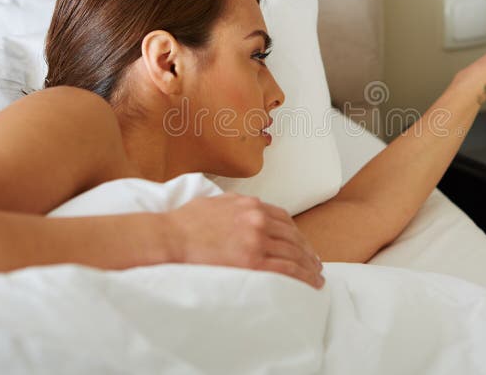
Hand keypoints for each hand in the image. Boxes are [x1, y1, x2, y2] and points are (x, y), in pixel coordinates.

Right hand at [165, 194, 324, 288]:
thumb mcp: (213, 203)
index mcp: (249, 204)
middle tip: (314, 262)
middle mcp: (258, 219)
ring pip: (294, 253)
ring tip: (316, 275)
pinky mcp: (253, 261)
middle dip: (306, 250)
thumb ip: (232, 206)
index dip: (296, 234)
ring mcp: (257, 239)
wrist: (169, 237)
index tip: (301, 244)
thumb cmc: (183, 223)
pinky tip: (310, 283)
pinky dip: (303, 276)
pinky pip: (287, 269)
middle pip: (293, 236)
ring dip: (309, 265)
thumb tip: (239, 210)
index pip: (283, 219)